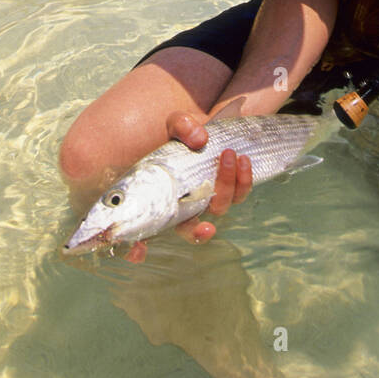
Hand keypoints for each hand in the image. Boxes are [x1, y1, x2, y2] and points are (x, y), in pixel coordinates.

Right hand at [124, 111, 252, 263]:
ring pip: (220, 207)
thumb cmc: (184, 134)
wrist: (211, 130)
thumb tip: (200, 139)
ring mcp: (209, 201)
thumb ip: (182, 127)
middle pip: (189, 229)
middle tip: (204, 227)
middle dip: (196, 231)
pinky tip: (243, 161)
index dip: (135, 248)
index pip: (144, 231)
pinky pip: (240, 194)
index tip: (136, 252)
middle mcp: (184, 207)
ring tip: (230, 153)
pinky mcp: (232, 192)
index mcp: (162, 199)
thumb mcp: (177, 125)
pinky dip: (244, 180)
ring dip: (227, 184)